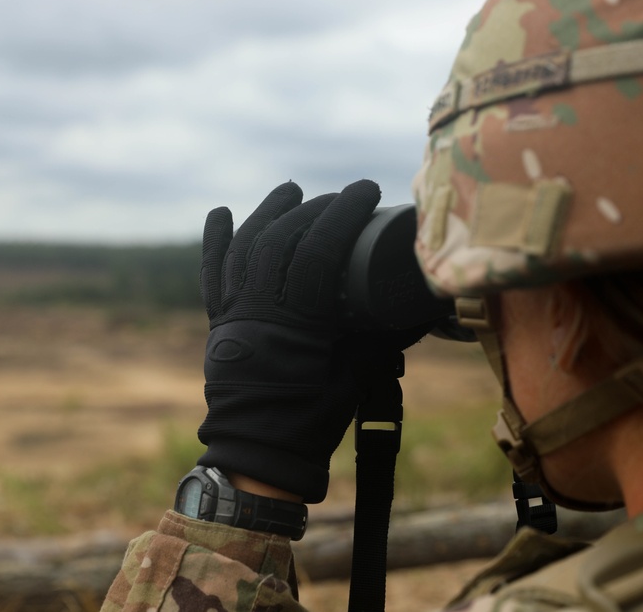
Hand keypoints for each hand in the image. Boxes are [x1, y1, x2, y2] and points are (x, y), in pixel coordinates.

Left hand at [196, 180, 381, 502]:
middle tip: (338, 197)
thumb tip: (429, 305)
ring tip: (291, 190)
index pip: (319, 250)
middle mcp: (259, 310)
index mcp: (297, 322)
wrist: (260, 453)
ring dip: (268, 214)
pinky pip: (214, 275)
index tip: (366, 189)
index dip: (343, 213)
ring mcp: (233, 314)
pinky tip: (221, 214)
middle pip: (281, 241)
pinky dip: (216, 243)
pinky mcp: (218, 322)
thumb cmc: (316, 418)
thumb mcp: (359, 373)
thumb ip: (386, 332)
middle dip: (312, 210)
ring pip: (246, 249)